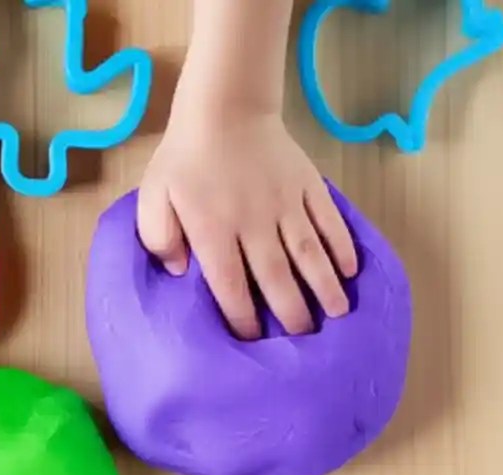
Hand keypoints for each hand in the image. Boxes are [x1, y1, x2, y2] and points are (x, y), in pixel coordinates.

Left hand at [137, 108, 358, 339]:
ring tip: (337, 314)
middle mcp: (253, 222)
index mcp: (213, 229)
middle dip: (291, 312)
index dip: (241, 317)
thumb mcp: (153, 197)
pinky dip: (341, 245)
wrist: (224, 108)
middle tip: (303, 339)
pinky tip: (350, 270)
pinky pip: (329, 220)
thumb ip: (158, 236)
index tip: (251, 339)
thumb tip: (179, 272)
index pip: (229, 284)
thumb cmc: (183, 159)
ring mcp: (285, 203)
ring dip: (325, 286)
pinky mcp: (307, 185)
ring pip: (309, 253)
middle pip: (276, 276)